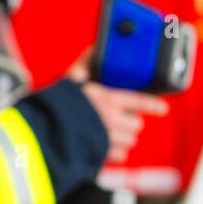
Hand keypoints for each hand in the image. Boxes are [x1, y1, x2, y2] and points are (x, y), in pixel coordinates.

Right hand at [65, 45, 169, 161]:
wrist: (40, 134)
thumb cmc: (55, 105)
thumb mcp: (69, 81)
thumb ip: (84, 65)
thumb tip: (93, 48)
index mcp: (108, 100)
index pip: (141, 102)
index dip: (154, 105)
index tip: (162, 108)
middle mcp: (112, 120)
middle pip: (136, 124)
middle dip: (130, 121)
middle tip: (118, 117)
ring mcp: (109, 140)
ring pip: (129, 140)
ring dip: (122, 136)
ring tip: (108, 131)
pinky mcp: (103, 155)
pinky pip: (119, 155)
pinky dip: (113, 151)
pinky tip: (102, 144)